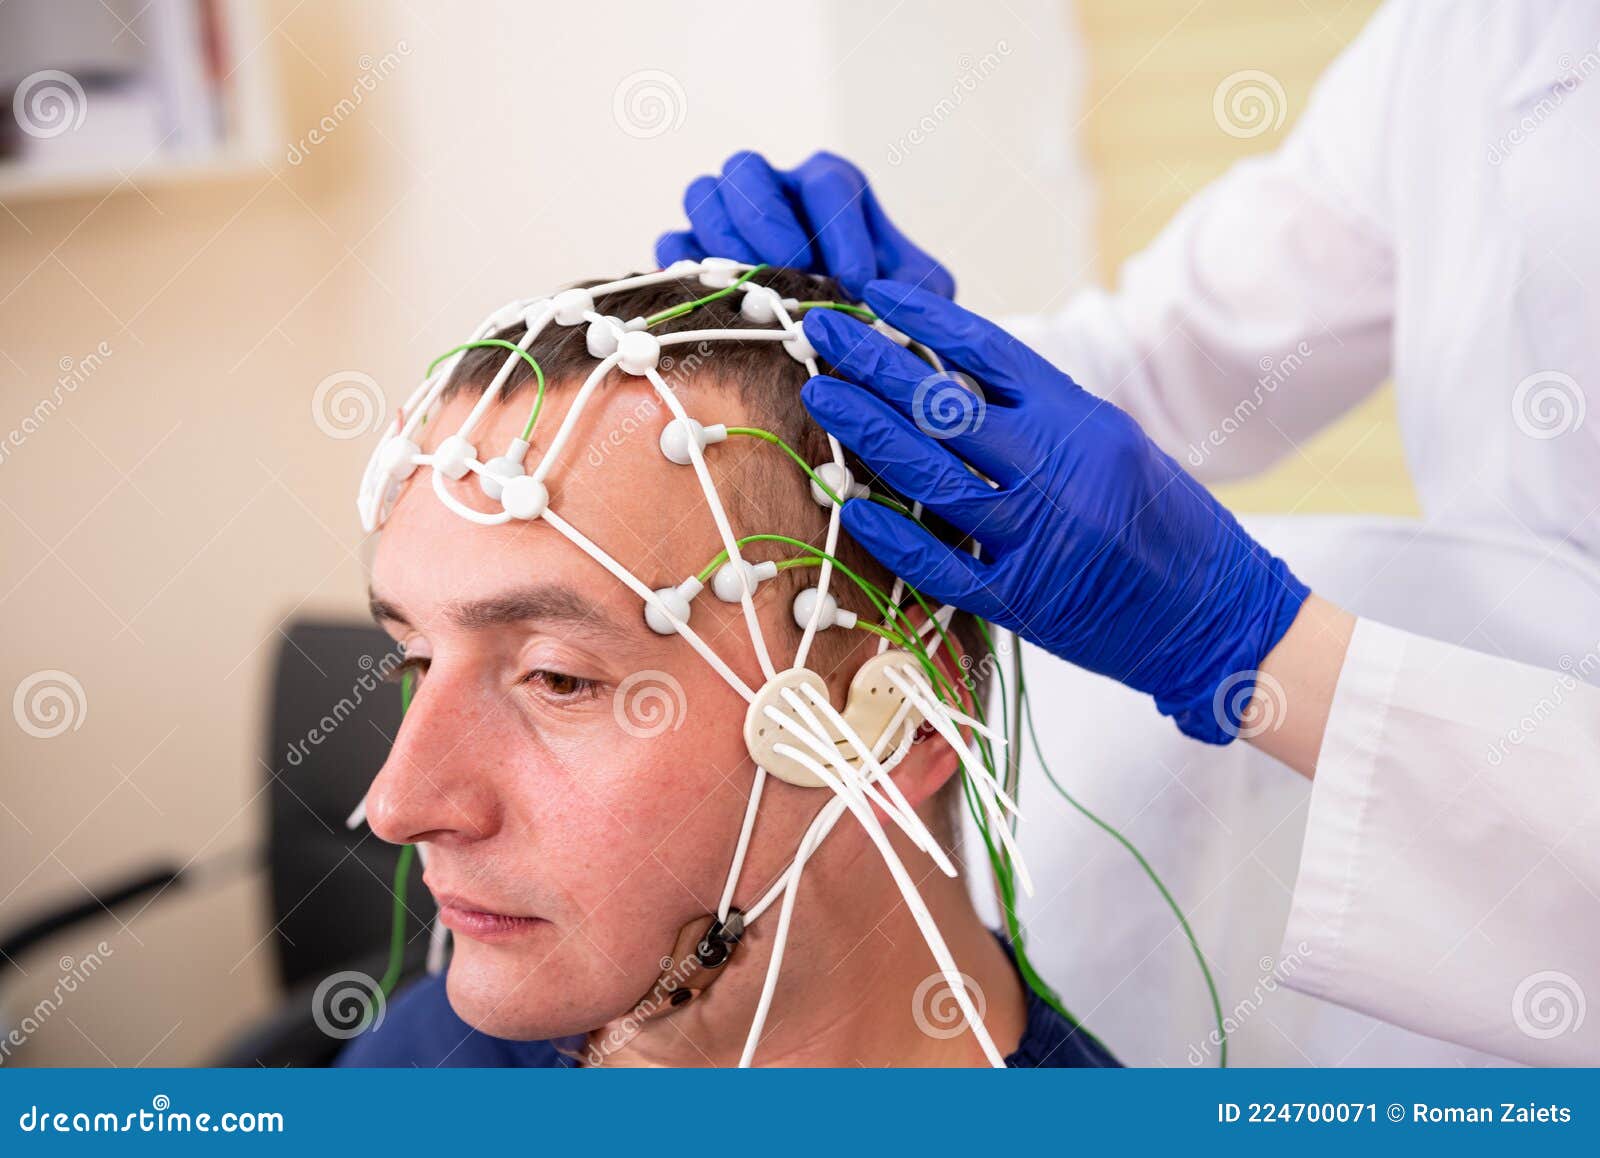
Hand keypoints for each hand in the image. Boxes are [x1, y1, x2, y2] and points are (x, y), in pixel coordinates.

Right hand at [655, 151, 954, 299]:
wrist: (846, 348)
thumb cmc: (882, 308)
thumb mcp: (915, 293)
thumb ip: (913, 290)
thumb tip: (889, 302)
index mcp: (828, 187)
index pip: (827, 182)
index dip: (840, 227)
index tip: (856, 280)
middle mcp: (773, 192)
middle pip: (747, 170)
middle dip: (768, 219)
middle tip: (794, 268)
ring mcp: (726, 220)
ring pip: (703, 195)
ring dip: (724, 239)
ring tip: (754, 287)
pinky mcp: (693, 258)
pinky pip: (674, 245)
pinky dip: (689, 268)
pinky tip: (720, 304)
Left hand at [799, 281, 1311, 744]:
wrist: (1215, 613)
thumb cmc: (1162, 520)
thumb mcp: (1112, 442)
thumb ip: (1038, 413)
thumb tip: (948, 374)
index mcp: (1082, 420)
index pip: (988, 351)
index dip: (924, 319)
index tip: (874, 295)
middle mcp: (1058, 470)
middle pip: (943, 405)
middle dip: (871, 364)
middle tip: (819, 332)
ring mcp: (1036, 536)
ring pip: (929, 476)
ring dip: (867, 432)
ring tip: (822, 396)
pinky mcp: (1021, 599)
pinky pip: (940, 563)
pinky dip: (891, 533)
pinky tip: (850, 502)